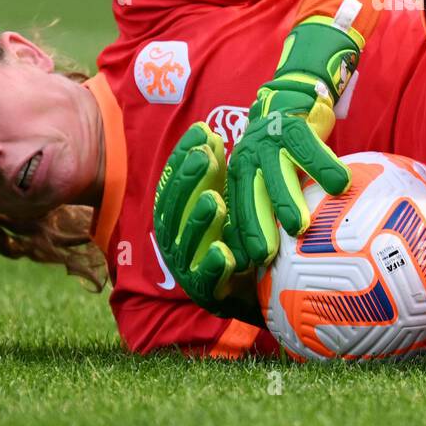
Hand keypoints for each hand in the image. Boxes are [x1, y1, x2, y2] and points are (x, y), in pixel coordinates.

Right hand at [153, 122, 257, 320]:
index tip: (201, 130)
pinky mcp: (209, 294)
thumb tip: (208, 131)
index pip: (173, 183)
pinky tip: (224, 252)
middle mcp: (175, 241)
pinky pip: (207, 282)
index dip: (183, 156)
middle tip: (205, 156)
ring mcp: (189, 268)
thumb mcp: (223, 196)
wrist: (252, 289)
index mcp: (176, 216)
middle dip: (189, 181)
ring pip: (187, 244)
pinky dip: (213, 267)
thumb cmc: (233, 233)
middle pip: (174, 210)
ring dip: (199, 221)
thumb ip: (214, 171)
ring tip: (214, 201)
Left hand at [224, 16, 361, 270]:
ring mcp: (270, 141)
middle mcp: (249, 159)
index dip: (240, 240)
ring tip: (300, 227)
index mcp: (240, 177)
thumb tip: (288, 261)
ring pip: (276, 174)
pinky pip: (309, 148)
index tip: (248, 271)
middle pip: (248, 197)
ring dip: (286, 200)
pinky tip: (341, 185)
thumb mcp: (269, 178)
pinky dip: (324, 166)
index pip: (235, 214)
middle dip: (254, 227)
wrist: (292, 97)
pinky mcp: (293, 124)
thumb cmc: (285, 152)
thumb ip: (272, 208)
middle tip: (265, 257)